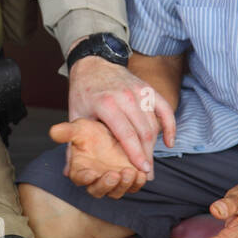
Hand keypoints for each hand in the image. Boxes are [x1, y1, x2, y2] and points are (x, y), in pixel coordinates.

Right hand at [50, 118, 147, 198]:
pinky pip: (133, 187)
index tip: (91, 173)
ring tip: (130, 172)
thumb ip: (67, 131)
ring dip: (124, 185)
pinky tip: (142, 173)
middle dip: (106, 185)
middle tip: (114, 175)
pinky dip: (137, 182)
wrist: (114, 129)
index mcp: (80, 169)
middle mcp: (96, 179)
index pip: (79, 179)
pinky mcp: (128, 180)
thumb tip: (52, 131)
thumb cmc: (92, 130)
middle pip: (99, 190)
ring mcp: (113, 181)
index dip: (85, 178)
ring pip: (117, 191)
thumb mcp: (80, 127)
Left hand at [67, 55, 175, 174]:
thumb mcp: (75, 115)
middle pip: (143, 132)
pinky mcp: (147, 89)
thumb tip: (67, 172)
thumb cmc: (83, 92)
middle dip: (147, 154)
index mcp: (106, 104)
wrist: (93, 63)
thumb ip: (72, 143)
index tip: (143, 170)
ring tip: (150, 162)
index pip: (127, 134)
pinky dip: (170, 126)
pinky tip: (169, 141)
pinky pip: (165, 109)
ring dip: (155, 145)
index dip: (136, 154)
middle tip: (147, 173)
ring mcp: (139, 92)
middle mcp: (125, 97)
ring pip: (153, 124)